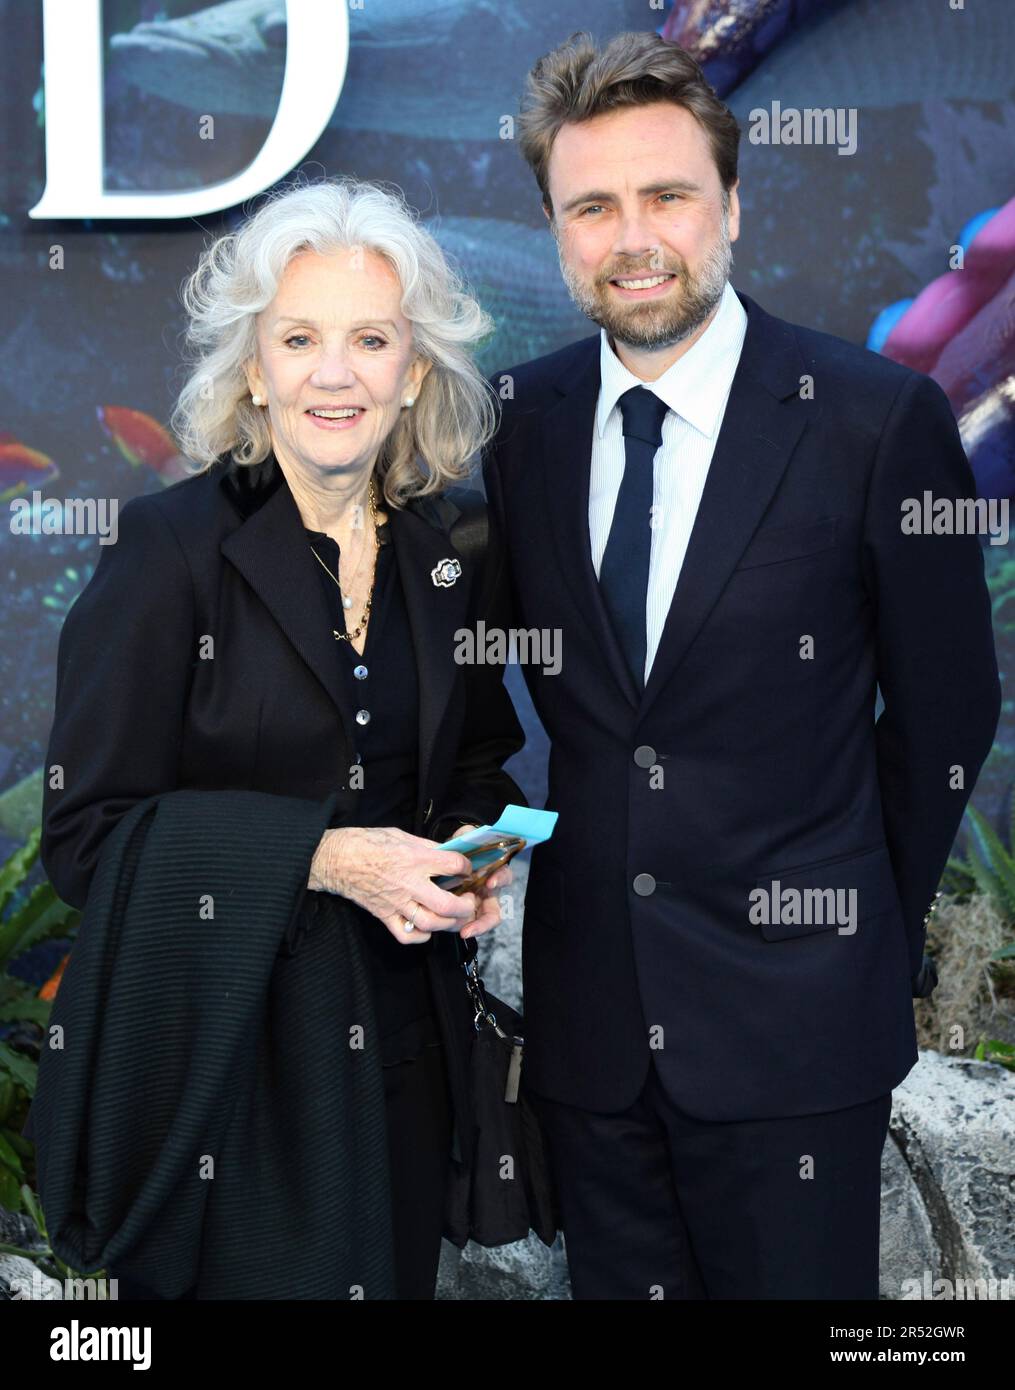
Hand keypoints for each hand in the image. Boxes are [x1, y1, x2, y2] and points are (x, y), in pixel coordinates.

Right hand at [308, 826, 477, 944]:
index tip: (466, 869)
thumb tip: (447, 853)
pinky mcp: (384, 915)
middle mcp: (408, 883)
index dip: (466, 867)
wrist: (336, 858)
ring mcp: (396, 902)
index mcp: (414, 859)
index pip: (453, 866)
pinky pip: (405, 934)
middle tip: (470, 902)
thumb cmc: (367, 842)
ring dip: (448, 924)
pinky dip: (421, 936)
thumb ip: (426, 847)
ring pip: (429, 923)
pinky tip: (428, 929)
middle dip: (465, 907)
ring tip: (455, 917)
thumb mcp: (401, 835)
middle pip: (446, 904)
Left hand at [450, 825, 514, 940]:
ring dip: (473, 928)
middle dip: (486, 921)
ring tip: (463, 932)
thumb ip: (469, 834)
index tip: (490, 882)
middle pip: (494, 911)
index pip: (503, 877)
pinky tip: (450, 928)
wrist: (444, 858)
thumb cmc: (459, 848)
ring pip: (479, 922)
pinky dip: (457, 927)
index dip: (500, 880)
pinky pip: (463, 924)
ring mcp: (475, 904)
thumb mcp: (464, 838)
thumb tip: (470, 833)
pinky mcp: (461, 912)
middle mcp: (486, 892)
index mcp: (491, 874)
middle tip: (473, 925)